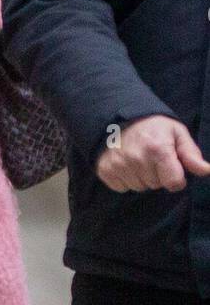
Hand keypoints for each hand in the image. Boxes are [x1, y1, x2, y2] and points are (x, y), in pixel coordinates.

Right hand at [95, 116, 209, 191]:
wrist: (117, 116)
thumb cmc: (153, 126)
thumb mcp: (176, 133)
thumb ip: (191, 154)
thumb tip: (206, 170)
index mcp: (158, 149)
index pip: (174, 183)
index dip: (176, 178)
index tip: (171, 167)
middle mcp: (137, 159)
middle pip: (156, 185)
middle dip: (157, 175)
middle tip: (152, 157)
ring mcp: (119, 166)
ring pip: (139, 187)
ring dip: (141, 178)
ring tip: (138, 159)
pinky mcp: (105, 170)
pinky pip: (122, 188)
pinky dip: (125, 179)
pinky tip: (126, 164)